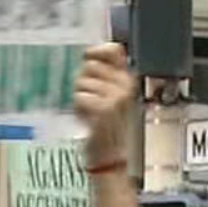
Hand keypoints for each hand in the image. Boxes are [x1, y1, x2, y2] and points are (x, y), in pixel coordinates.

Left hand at [73, 43, 134, 167]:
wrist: (111, 156)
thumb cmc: (106, 125)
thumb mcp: (108, 95)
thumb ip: (102, 74)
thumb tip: (89, 54)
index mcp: (128, 79)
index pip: (114, 50)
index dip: (96, 51)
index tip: (87, 58)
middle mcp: (126, 85)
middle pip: (90, 65)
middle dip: (83, 81)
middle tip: (89, 100)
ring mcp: (117, 97)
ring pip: (83, 81)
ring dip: (80, 96)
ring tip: (89, 111)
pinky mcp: (105, 109)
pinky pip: (80, 97)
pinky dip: (79, 108)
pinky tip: (87, 118)